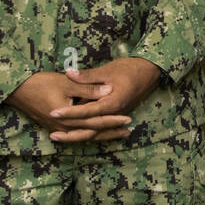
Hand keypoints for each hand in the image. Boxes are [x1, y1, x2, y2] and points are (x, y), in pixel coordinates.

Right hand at [6, 71, 132, 142]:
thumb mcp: (67, 83)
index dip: (112, 120)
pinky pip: (73, 135)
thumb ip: (89, 89)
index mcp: (68, 118)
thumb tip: (110, 90)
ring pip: (83, 136)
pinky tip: (94, 134)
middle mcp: (63, 127)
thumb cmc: (40, 83)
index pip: (95, 121)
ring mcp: (57, 129)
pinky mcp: (52, 127)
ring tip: (116, 135)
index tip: (128, 119)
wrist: (15, 90)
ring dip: (100, 135)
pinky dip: (86, 135)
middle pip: (91, 132)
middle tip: (128, 131)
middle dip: (110, 132)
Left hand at [46, 57, 162, 143]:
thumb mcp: (108, 70)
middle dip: (70, 132)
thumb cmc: (131, 69)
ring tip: (59, 136)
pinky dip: (87, 127)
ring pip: (94, 128)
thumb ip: (88, 76)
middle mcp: (114, 113)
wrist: (151, 71)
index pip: (86, 111)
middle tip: (52, 135)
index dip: (69, 112)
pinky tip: (75, 129)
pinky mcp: (116, 112)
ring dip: (77, 133)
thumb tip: (69, 73)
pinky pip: (99, 123)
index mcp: (111, 103)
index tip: (53, 113)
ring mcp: (116, 114)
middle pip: (89, 127)